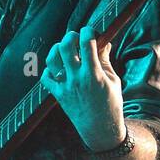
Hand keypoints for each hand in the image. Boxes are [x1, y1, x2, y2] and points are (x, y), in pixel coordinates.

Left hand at [40, 24, 124, 151]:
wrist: (100, 129)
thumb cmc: (111, 104)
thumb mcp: (113, 80)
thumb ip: (105, 60)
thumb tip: (103, 42)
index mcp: (93, 74)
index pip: (86, 43)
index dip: (88, 31)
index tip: (91, 31)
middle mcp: (76, 79)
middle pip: (65, 46)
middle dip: (71, 36)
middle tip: (77, 38)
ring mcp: (65, 87)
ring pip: (51, 59)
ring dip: (57, 49)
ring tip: (66, 50)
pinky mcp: (58, 95)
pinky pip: (46, 77)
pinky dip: (50, 69)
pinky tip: (59, 68)